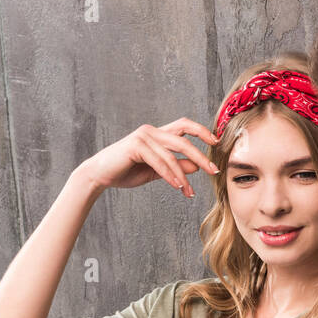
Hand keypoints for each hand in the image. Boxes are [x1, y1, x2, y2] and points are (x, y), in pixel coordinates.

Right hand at [77, 118, 219, 196]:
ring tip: (189, 191)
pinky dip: (169, 175)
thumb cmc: (127, 172)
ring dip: (183, 176)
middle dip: (201, 156)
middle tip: (214, 171)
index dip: (201, 131)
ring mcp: (143, 136)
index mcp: (157, 133)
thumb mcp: (156, 170)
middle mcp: (151, 131)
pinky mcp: (136, 146)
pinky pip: (159, 162)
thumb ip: (175, 166)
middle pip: (183, 140)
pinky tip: (177, 186)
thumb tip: (197, 166)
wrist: (100, 175)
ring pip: (172, 155)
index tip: (216, 143)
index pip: (184, 126)